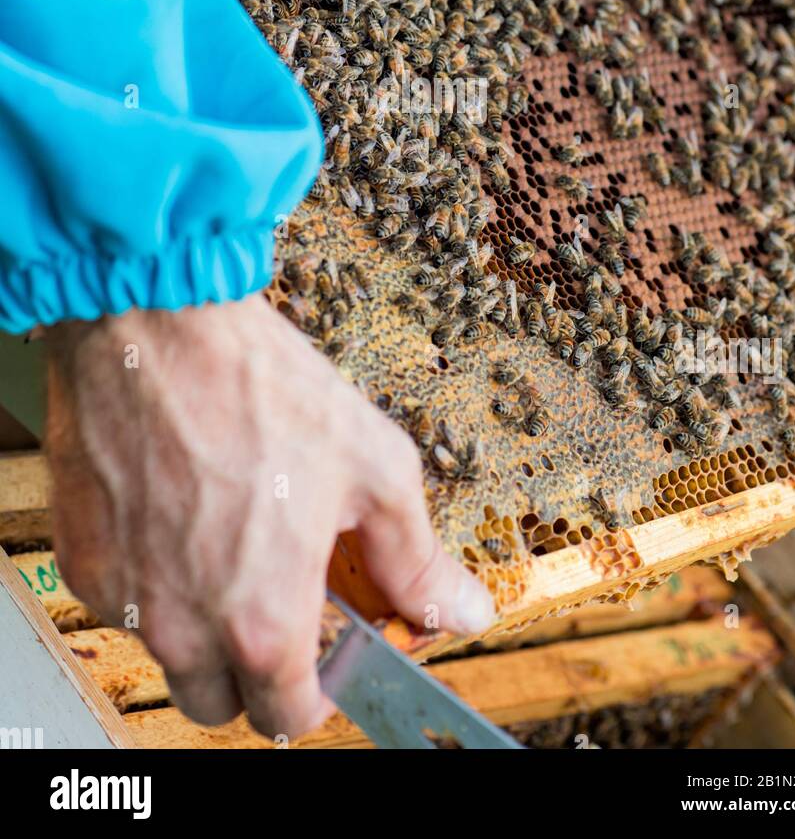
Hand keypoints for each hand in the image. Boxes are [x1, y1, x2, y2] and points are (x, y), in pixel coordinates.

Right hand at [43, 294, 492, 737]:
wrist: (155, 324)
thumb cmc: (261, 387)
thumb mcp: (374, 467)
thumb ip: (417, 558)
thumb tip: (461, 610)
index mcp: (264, 622)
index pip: (288, 718)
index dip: (317, 690)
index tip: (325, 653)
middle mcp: (187, 627)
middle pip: (221, 703)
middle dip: (256, 669)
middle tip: (279, 597)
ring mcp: (129, 597)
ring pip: (170, 654)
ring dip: (203, 622)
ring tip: (232, 537)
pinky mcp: (85, 560)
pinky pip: (126, 602)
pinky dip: (154, 580)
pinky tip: (182, 514)